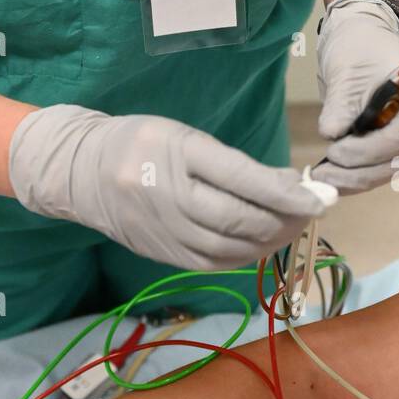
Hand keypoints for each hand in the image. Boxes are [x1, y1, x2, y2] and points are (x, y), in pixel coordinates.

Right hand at [9, 105, 336, 269]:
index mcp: (175, 151)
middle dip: (284, 219)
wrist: (80, 170)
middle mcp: (167, 193)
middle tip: (311, 211)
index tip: (318, 198)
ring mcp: (162, 229)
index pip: (241, 177)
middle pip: (238, 217)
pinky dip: (245, 256)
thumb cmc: (140, 143)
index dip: (284, 192)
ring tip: (293, 227)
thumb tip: (287, 185)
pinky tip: (262, 244)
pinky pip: (213, 262)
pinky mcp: (161, 253)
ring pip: (229, 246)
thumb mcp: (183, 136)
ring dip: (270, 240)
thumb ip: (232, 163)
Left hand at [313, 0, 398, 191]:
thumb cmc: (360, 45)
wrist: (363, 33)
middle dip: (360, 171)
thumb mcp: (347, 73)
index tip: (335, 152)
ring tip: (322, 179)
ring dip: (357, 177)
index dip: (368, 151)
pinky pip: (382, 161)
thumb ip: (342, 106)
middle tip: (323, 177)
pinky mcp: (397, 138)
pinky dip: (358, 170)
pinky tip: (331, 175)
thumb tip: (331, 135)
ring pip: (390, 166)